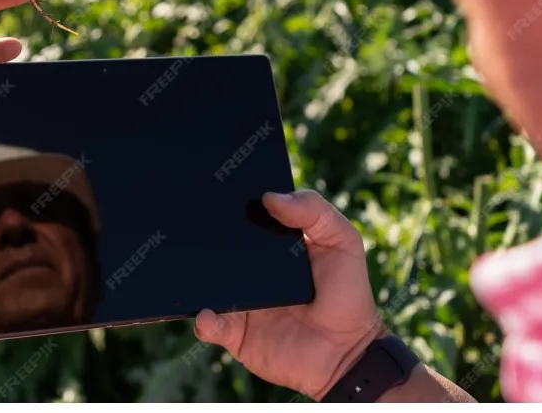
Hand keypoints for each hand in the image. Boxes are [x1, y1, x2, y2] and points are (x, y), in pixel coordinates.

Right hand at [194, 190, 384, 399]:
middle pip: (217, 250)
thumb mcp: (342, 242)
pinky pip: (208, 324)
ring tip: (193, 270)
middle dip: (204, 237)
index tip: (220, 188)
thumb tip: (269, 197)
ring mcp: (239, 302)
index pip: (244, 218)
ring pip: (205, 285)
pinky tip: (208, 314)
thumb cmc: (347, 295)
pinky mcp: (235, 333)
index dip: (233, 203)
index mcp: (272, 245)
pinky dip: (203, 320)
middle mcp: (250, 271)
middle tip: (196, 226)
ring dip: (195, 278)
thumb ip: (314, 211)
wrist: (348, 353)